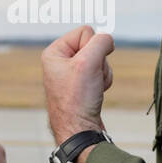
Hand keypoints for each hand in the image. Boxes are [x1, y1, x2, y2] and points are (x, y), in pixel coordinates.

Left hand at [42, 25, 113, 145]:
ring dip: (103, 73)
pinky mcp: (82, 85)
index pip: (85, 31)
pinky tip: (95, 93)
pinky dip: (103, 82)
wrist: (80, 131)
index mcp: (54, 52)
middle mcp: (61, 61)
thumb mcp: (88, 62)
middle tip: (90, 80)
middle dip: (99, 62)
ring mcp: (72, 74)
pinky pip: (101, 72)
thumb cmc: (77, 100)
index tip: (85, 67)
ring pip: (101, 59)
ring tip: (92, 88)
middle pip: (94, 45)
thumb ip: (101, 42)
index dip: (93, 47)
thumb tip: (107, 40)